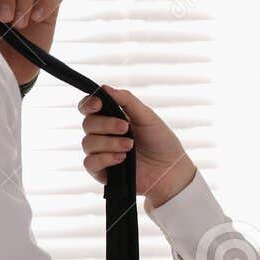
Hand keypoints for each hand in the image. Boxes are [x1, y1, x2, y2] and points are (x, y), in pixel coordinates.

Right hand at [79, 85, 196, 205]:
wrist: (171, 169)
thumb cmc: (161, 142)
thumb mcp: (147, 116)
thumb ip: (126, 100)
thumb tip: (104, 87)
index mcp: (112, 118)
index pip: (89, 108)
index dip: (88, 104)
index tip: (98, 104)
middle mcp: (103, 135)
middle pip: (87, 124)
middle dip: (105, 124)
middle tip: (126, 128)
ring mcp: (102, 153)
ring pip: (88, 143)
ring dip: (109, 142)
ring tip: (130, 146)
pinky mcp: (102, 172)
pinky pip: (90, 163)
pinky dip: (104, 158)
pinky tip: (122, 158)